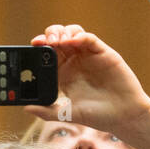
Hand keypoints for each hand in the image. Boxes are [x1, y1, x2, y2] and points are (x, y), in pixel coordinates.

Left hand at [23, 24, 149, 137]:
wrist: (123, 116)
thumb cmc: (97, 116)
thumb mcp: (67, 115)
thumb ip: (47, 112)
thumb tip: (26, 108)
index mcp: (63, 73)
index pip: (47, 53)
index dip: (40, 47)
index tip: (33, 46)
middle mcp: (75, 62)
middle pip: (58, 38)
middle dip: (49, 36)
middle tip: (45, 43)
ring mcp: (89, 56)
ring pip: (73, 33)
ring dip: (63, 32)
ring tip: (57, 41)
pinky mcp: (103, 53)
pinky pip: (90, 39)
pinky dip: (80, 36)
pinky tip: (73, 41)